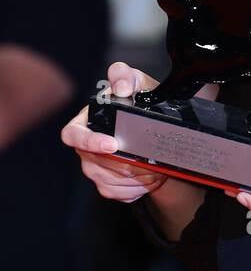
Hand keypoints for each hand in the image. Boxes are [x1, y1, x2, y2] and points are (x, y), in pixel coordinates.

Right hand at [60, 60, 168, 202]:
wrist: (157, 131)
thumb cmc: (141, 103)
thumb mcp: (138, 83)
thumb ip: (126, 76)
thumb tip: (121, 88)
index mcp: (85, 123)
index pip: (72, 135)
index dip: (89, 142)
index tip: (112, 145)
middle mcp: (86, 148)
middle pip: (97, 162)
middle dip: (125, 162)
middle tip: (148, 158)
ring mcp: (95, 169)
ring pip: (111, 180)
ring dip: (135, 176)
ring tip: (153, 165)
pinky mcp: (108, 186)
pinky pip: (121, 193)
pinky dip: (138, 188)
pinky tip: (149, 177)